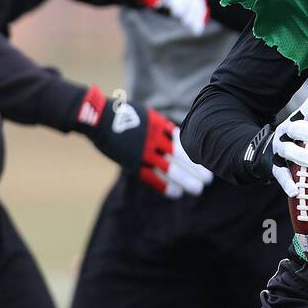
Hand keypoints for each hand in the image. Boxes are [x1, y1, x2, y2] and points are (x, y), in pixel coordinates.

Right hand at [74, 86, 212, 198]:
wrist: (98, 118)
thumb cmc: (122, 114)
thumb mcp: (146, 115)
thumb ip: (161, 126)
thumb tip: (175, 135)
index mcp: (159, 125)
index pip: (183, 141)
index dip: (196, 153)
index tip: (207, 162)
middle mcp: (153, 138)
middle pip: (180, 156)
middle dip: (196, 169)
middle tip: (208, 180)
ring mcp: (142, 151)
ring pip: (169, 169)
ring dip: (185, 180)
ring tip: (197, 189)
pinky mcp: (132, 162)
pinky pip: (152, 177)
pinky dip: (164, 186)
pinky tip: (175, 193)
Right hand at [246, 92, 307, 196]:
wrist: (264, 152)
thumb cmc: (297, 141)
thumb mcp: (306, 127)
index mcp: (296, 119)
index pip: (307, 107)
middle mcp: (286, 132)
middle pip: (297, 128)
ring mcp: (279, 149)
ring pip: (288, 150)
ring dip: (301, 155)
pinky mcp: (275, 167)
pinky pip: (280, 175)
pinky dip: (287, 183)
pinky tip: (295, 191)